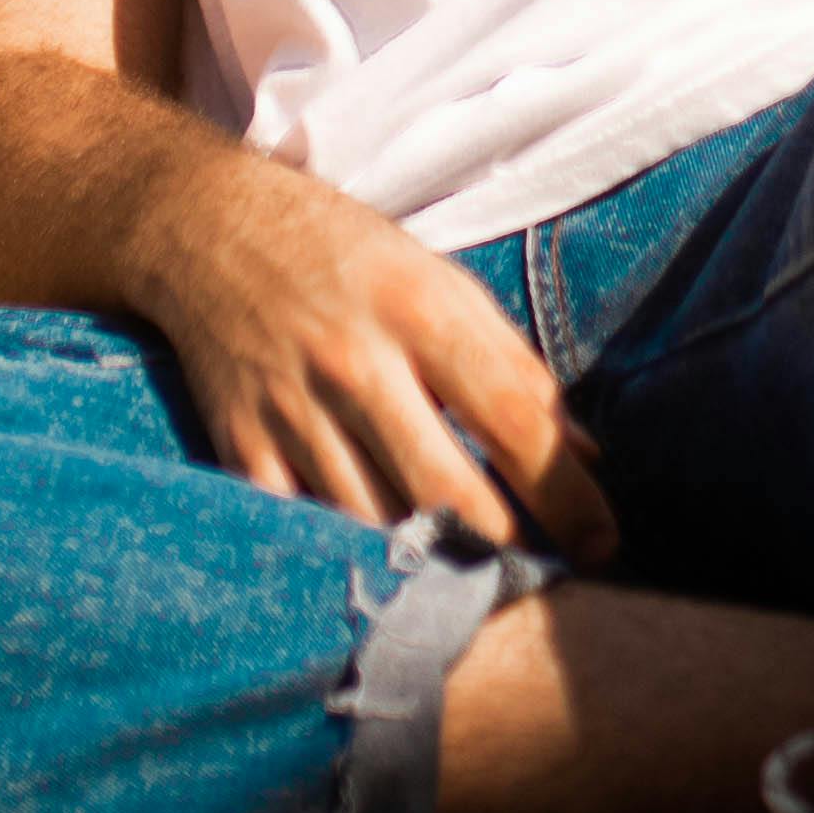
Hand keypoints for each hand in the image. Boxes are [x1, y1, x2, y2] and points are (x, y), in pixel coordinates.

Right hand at [126, 149, 621, 560]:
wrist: (210, 226)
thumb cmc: (348, 255)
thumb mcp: (442, 282)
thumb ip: (512, 366)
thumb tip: (584, 454)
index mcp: (422, 311)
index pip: (513, 419)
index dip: (567, 495)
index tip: (603, 544)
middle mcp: (356, 364)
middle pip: (446, 491)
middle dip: (504, 548)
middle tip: (540, 577)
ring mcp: (293, 409)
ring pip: (376, 524)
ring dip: (430, 566)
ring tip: (474, 586)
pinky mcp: (240, 443)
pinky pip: (303, 528)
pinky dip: (346, 556)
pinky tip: (385, 574)